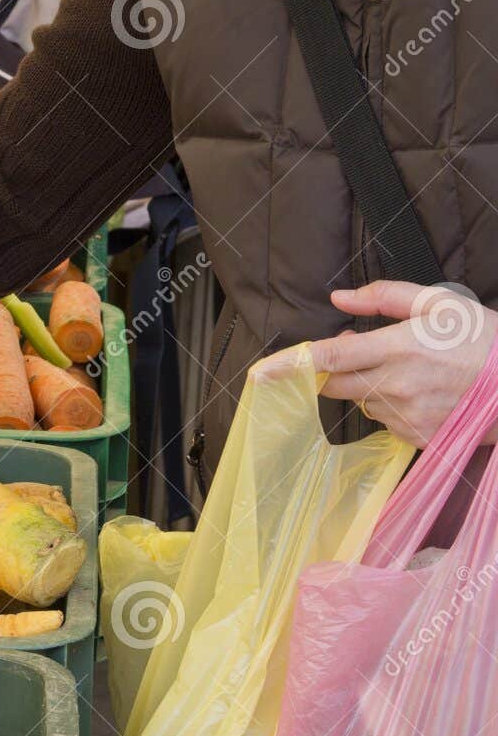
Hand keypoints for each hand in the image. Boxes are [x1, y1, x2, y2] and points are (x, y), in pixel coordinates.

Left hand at [309, 280, 497, 447]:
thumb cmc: (481, 338)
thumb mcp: (440, 303)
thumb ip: (384, 297)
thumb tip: (339, 299)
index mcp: (398, 348)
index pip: (329, 358)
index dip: (291, 365)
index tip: (259, 372)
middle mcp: (395, 386)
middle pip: (333, 385)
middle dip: (337, 370)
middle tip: (368, 352)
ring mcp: (405, 416)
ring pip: (360, 403)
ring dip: (369, 388)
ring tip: (410, 373)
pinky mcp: (415, 438)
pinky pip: (385, 423)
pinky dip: (392, 408)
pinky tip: (423, 395)